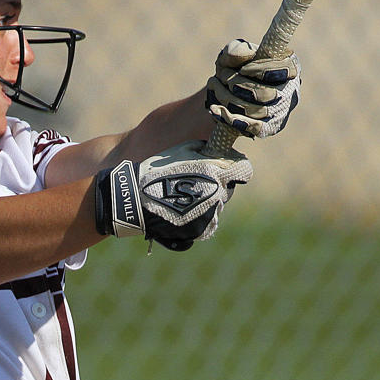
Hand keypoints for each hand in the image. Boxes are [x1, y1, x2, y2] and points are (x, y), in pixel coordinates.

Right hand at [94, 140, 251, 251]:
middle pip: (229, 187)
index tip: (225, 165)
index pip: (243, 169)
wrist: (135, 200)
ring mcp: (211, 214)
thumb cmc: (157, 171)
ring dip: (207, 200)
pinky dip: (200, 216)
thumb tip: (221, 150)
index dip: (235, 166)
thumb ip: (206, 149)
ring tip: (181, 197)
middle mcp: (218, 194)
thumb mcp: (182, 150)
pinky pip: (209, 220)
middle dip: (217, 183)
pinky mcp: (203, 230)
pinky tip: (181, 210)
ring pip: (218, 204)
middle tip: (193, 181)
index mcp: (216, 171)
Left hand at [205, 38, 300, 137]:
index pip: (286, 70)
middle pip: (266, 94)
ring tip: (213, 85)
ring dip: (227, 97)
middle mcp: (288, 92)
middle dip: (237, 83)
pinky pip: (252, 127)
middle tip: (221, 75)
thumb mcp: (232, 55)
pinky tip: (215, 109)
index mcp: (288, 68)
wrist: (222, 92)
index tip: (242, 69)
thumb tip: (239, 56)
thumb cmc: (232, 69)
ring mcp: (279, 113)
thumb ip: (236, 50)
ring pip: (255, 111)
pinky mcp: (266, 128)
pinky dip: (230, 118)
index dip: (263, 70)